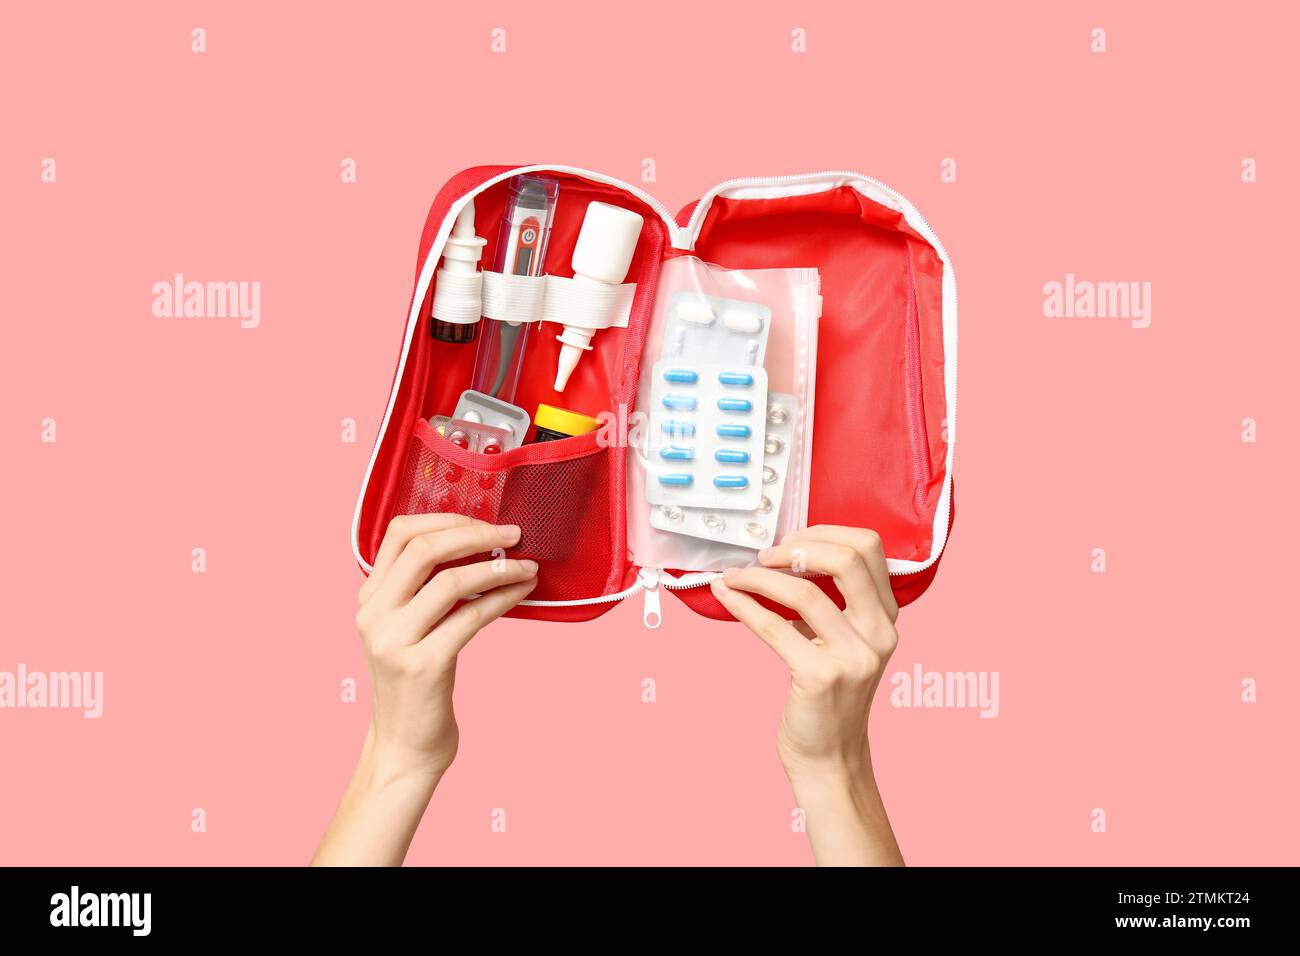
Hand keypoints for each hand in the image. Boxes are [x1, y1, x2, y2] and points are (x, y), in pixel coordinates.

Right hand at [355, 514, 536, 778]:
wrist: (405, 746)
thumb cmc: (416, 683)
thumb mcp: (406, 629)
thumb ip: (423, 590)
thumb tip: (478, 543)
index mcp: (368, 599)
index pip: (399, 533)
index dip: (446, 518)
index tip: (483, 522)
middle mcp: (374, 615)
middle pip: (425, 549)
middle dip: (476, 534)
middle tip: (513, 534)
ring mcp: (395, 641)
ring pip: (452, 581)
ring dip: (499, 567)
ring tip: (526, 566)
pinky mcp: (424, 665)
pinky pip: (472, 616)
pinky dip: (503, 597)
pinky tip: (522, 592)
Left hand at [709, 525, 902, 865]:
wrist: (829, 756)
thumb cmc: (828, 695)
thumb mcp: (842, 641)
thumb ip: (830, 602)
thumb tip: (779, 556)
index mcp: (886, 618)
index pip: (869, 548)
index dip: (824, 534)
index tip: (790, 541)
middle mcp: (879, 634)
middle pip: (848, 559)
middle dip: (797, 546)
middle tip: (764, 555)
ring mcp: (853, 657)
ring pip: (804, 590)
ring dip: (759, 577)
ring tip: (735, 576)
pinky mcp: (820, 677)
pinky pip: (775, 627)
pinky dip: (745, 606)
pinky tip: (727, 597)